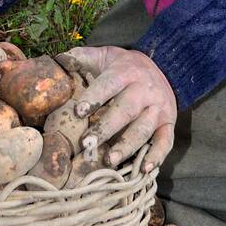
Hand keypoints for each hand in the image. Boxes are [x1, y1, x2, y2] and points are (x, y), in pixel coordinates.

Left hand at [62, 45, 176, 172]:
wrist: (163, 66)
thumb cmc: (123, 66)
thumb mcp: (104, 55)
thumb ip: (81, 56)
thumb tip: (57, 61)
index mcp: (126, 72)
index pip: (109, 84)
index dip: (94, 98)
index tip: (78, 112)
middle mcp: (144, 90)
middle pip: (125, 111)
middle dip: (106, 128)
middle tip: (87, 144)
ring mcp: (158, 108)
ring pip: (143, 128)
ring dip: (127, 146)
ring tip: (109, 161)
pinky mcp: (168, 123)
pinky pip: (166, 141)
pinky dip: (157, 156)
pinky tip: (144, 170)